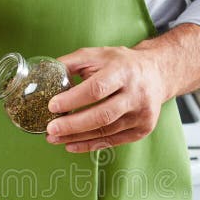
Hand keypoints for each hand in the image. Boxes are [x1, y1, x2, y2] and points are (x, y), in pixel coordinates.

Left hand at [45, 46, 172, 151]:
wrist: (156, 74)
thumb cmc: (121, 64)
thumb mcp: (97, 55)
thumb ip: (71, 63)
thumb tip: (43, 75)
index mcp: (123, 71)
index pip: (97, 89)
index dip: (73, 99)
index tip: (52, 106)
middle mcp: (136, 94)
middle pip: (102, 115)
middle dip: (73, 125)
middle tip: (50, 129)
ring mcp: (142, 114)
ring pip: (106, 131)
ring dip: (76, 137)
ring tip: (54, 137)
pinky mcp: (142, 129)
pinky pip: (112, 141)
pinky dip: (89, 145)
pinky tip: (71, 144)